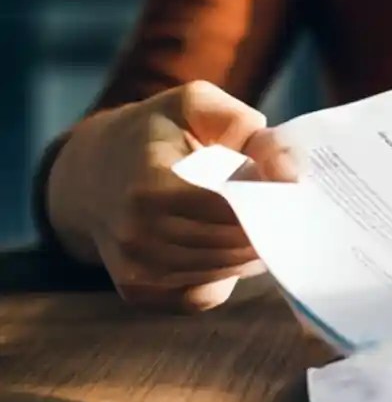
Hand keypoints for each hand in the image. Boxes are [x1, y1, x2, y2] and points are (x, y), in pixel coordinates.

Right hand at [46, 81, 298, 310]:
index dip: (267, 199)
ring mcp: (137, 268)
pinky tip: (222, 244)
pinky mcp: (141, 292)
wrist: (89, 175)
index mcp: (151, 184)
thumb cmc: (153, 134)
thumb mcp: (193, 105)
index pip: (233, 209)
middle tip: (277, 205)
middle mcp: (138, 234)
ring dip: (248, 250)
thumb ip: (243, 125)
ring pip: (224, 270)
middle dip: (265, 226)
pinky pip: (205, 296)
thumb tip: (291, 172)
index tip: (285, 186)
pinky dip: (224, 274)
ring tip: (250, 220)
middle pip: (233, 244)